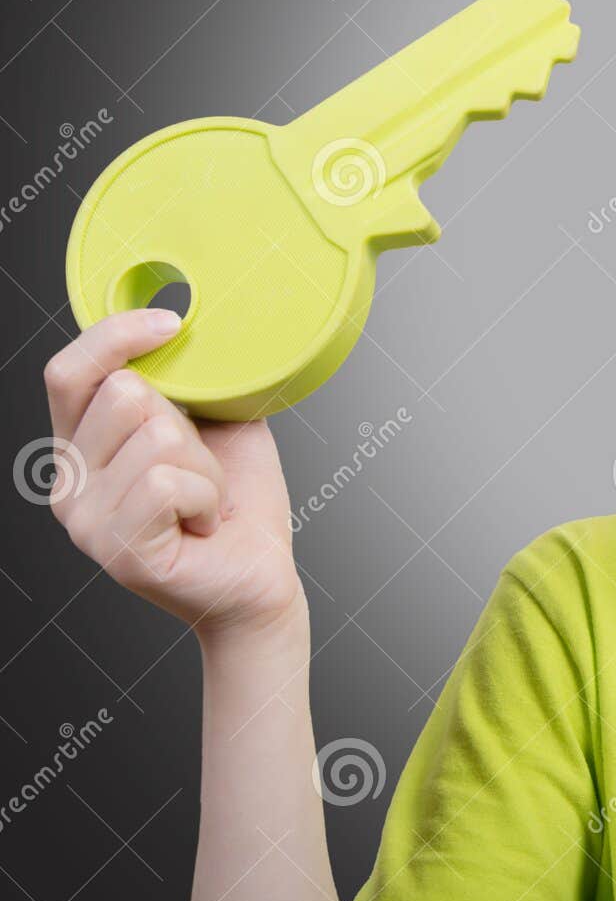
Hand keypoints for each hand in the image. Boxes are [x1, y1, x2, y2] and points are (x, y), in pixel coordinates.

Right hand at [43, 309, 303, 639]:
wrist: (262, 576)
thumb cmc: (240, 502)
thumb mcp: (214, 422)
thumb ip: (184, 380)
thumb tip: (180, 324)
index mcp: (83, 446)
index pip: (68, 371)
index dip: (115, 335)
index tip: (173, 324)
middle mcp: (70, 482)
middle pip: (123, 393)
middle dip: (188, 424)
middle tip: (202, 472)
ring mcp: (85, 519)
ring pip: (156, 436)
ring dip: (206, 468)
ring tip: (206, 502)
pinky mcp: (115, 548)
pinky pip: (168, 482)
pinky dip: (207, 495)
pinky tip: (204, 523)